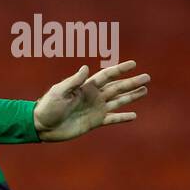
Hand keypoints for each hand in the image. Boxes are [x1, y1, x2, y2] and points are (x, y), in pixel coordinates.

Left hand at [33, 61, 148, 141]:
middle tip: (147, 77)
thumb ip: (74, 81)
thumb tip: (86, 68)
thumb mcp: (59, 92)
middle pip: (117, 87)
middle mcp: (93, 96)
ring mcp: (95, 109)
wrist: (42, 126)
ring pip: (118, 101)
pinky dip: (123, 117)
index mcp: (86, 87)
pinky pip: (112, 119)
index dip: (120, 69)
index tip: (134, 63)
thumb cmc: (48, 106)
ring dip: (131, 96)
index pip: (107, 75)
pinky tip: (134, 115)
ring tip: (145, 90)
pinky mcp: (94, 122)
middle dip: (132, 82)